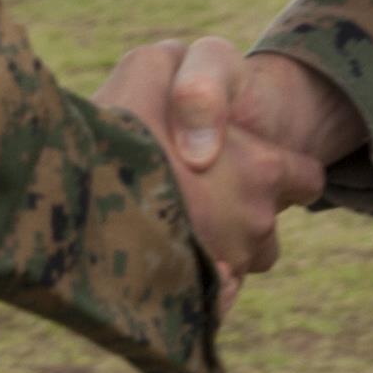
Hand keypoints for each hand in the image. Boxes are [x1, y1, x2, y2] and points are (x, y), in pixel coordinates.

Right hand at [97, 37, 327, 306]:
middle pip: (268, 231)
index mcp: (264, 170)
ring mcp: (226, 271)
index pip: (306, 178)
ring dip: (216, 255)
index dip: (278, 169)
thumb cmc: (119, 122)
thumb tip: (200, 123)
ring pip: (238, 268)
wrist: (66, 188)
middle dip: (241, 218)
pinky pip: (206, 305)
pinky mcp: (192, 308)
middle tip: (190, 197)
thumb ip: (191, 75)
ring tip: (169, 230)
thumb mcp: (154, 64)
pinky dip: (189, 293)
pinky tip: (153, 268)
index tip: (241, 164)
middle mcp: (255, 226)